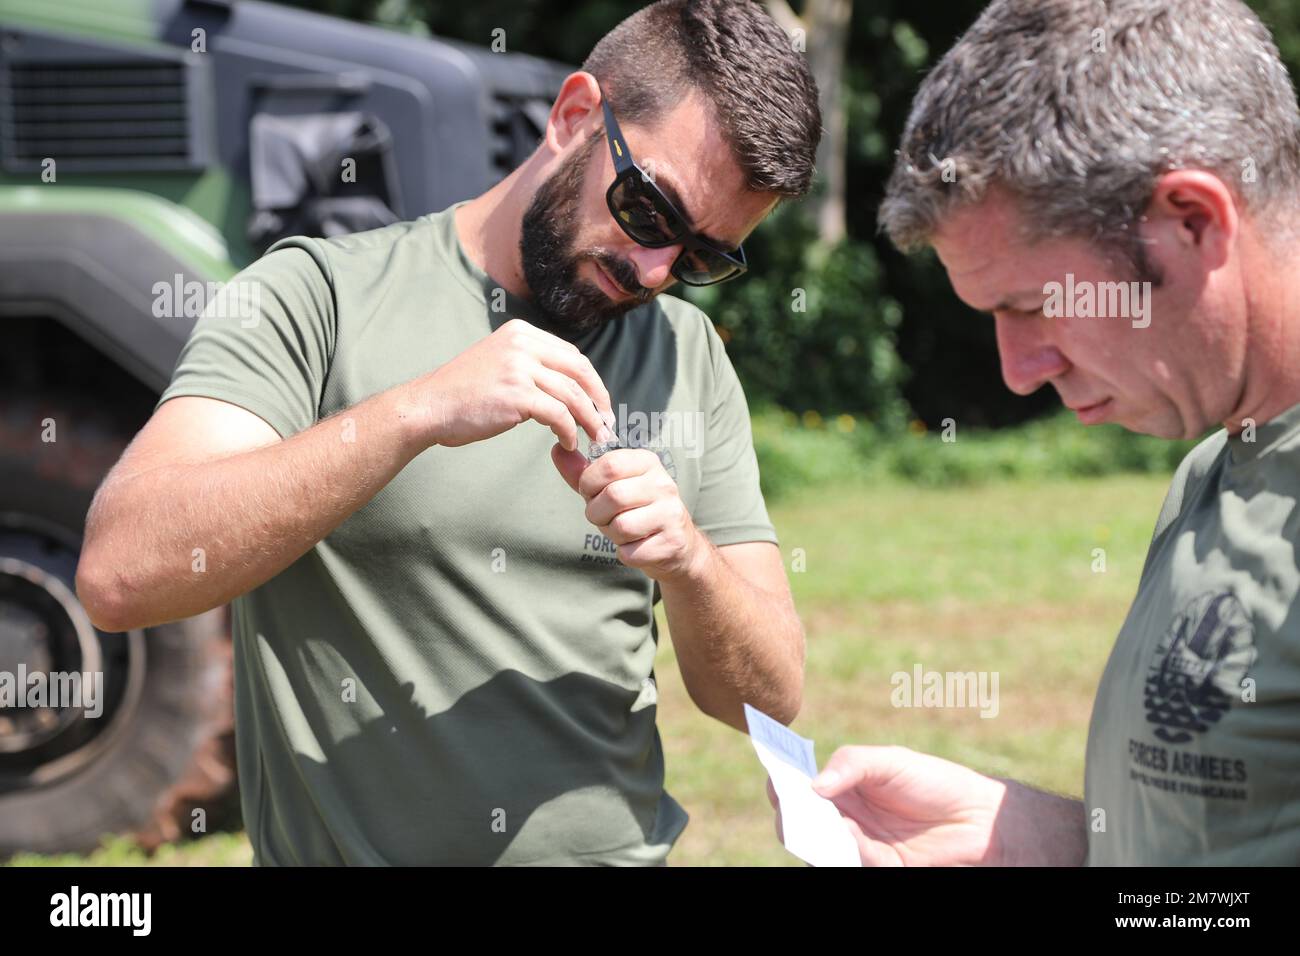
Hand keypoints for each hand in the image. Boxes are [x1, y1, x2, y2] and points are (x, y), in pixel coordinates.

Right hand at [411, 318, 613, 450]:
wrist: (429, 406)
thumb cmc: (463, 392)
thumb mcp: (498, 361)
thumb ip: (529, 363)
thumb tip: (566, 382)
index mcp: (521, 333)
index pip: (571, 354)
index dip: (592, 381)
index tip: (600, 402)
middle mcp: (523, 345)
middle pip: (579, 370)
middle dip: (599, 398)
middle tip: (607, 422)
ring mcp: (520, 368)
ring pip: (573, 394)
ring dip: (589, 420)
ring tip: (595, 439)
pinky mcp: (517, 394)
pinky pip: (558, 414)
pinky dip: (569, 431)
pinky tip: (568, 442)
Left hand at [552, 445, 706, 582]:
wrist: (676, 544)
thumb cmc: (636, 510)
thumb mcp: (611, 486)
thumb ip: (582, 472)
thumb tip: (556, 449)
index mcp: (648, 462)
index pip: (609, 465)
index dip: (590, 483)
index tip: (593, 492)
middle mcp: (663, 484)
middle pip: (613, 496)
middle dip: (597, 512)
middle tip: (605, 516)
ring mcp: (671, 513)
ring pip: (621, 526)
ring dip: (612, 534)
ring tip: (623, 530)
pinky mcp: (671, 542)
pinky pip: (630, 552)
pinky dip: (625, 553)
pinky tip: (637, 545)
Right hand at [766, 745, 1008, 865]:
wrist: (977, 819)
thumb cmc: (932, 781)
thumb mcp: (890, 761)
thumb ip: (850, 764)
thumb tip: (813, 786)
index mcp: (840, 784)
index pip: (798, 786)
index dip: (781, 786)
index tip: (777, 786)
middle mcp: (843, 815)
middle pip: (801, 822)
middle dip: (796, 820)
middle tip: (802, 815)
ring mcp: (858, 843)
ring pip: (822, 849)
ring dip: (824, 843)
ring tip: (841, 832)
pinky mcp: (878, 867)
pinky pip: (853, 865)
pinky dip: (857, 859)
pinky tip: (876, 851)